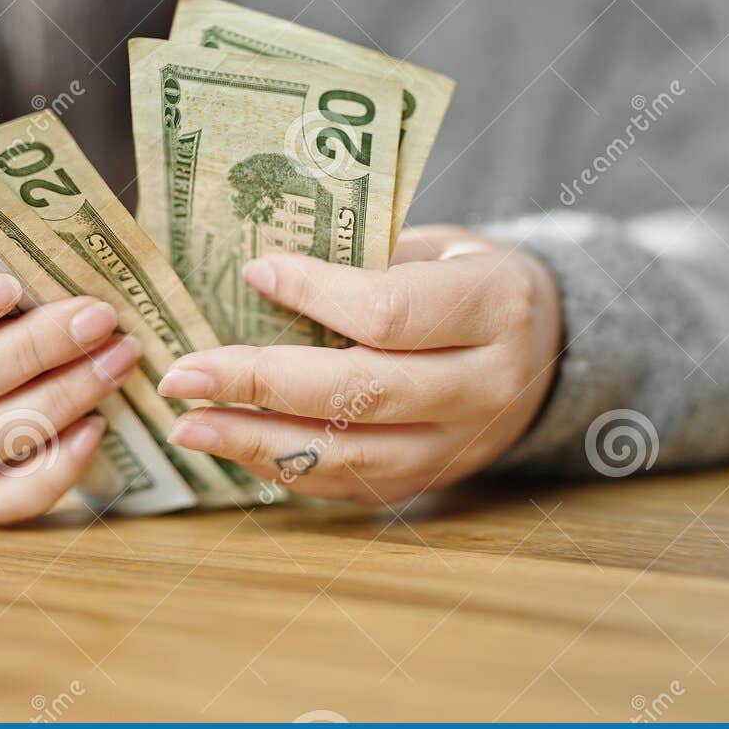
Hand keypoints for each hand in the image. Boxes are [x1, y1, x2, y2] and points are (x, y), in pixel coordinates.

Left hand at [158, 226, 561, 504]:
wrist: (544, 350)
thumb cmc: (465, 280)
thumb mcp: (437, 246)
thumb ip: (365, 260)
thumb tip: (256, 275)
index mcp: (494, 306)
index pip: (392, 311)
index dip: (317, 293)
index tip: (254, 271)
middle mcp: (484, 384)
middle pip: (360, 392)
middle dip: (260, 383)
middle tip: (184, 373)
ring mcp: (459, 444)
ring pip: (349, 454)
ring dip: (255, 443)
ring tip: (186, 425)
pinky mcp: (429, 480)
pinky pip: (346, 482)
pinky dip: (282, 467)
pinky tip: (230, 445)